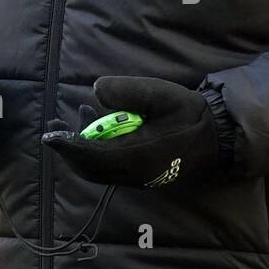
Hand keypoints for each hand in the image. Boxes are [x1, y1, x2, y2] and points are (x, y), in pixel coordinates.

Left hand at [41, 76, 220, 188]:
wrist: (218, 139)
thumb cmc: (190, 116)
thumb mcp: (162, 95)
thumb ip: (128, 91)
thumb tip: (95, 89)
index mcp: (137, 155)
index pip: (91, 155)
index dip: (67, 146)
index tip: (50, 135)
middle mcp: (133, 173)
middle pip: (89, 168)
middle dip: (70, 149)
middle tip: (57, 127)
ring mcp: (138, 179)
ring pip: (98, 171)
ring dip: (83, 150)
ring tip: (80, 119)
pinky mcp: (142, 177)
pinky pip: (110, 170)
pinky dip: (97, 154)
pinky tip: (102, 131)